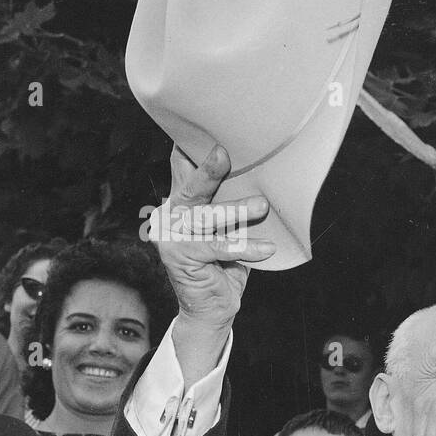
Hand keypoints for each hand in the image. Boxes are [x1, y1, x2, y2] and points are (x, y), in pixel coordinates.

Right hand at [153, 143, 274, 386]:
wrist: (214, 306)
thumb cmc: (225, 262)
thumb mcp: (228, 227)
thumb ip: (228, 202)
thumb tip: (253, 170)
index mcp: (181, 202)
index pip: (184, 169)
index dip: (192, 149)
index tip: (208, 129)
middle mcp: (170, 214)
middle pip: (191, 188)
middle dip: (208, 169)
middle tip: (223, 152)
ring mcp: (171, 236)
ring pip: (207, 217)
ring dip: (236, 211)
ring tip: (262, 205)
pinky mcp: (182, 257)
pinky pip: (218, 248)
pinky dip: (243, 248)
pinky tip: (265, 250)